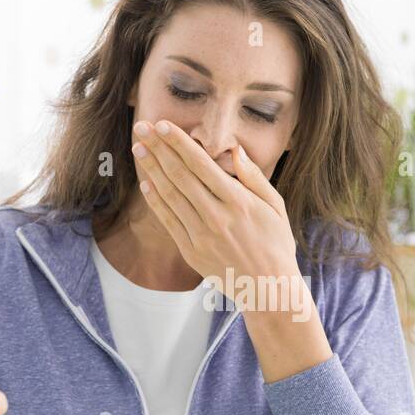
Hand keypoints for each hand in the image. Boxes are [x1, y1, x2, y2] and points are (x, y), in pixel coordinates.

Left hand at [133, 119, 299, 303]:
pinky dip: (155, 201)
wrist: (268, 289)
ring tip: (138, 149)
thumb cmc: (276, 245)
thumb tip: (235, 151)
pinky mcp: (191, 251)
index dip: (179, 143)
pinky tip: (145, 182)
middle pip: (180, 175)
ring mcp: (201, 235)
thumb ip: (254, 177)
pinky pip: (168, 221)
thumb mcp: (275, 207)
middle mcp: (217, 216)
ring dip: (151, 170)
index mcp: (238, 202)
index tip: (163, 125)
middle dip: (159, 149)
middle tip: (142, 127)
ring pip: (170, 195)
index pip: (201, 164)